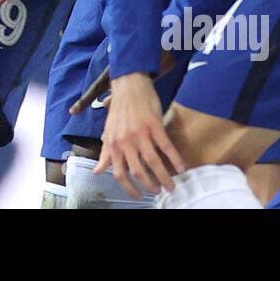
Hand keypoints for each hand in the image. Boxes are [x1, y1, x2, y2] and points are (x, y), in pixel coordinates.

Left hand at [96, 72, 185, 197]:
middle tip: (158, 190)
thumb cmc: (119, 108)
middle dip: (150, 185)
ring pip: (153, 162)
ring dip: (164, 177)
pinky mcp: (154, 125)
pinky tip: (181, 167)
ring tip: (171, 185)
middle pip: (138, 171)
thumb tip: (98, 172)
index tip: (138, 195)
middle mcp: (125, 141)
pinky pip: (166, 147)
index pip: (120, 173)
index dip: (129, 187)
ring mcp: (140, 133)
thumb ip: (105, 153)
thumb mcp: (108, 131)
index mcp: (113, 144)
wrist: (128, 84)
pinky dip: (175, 159)